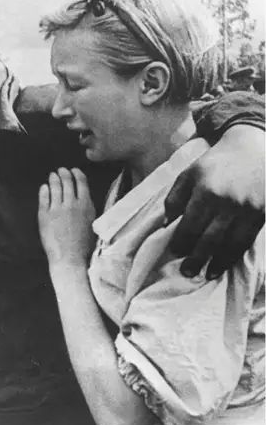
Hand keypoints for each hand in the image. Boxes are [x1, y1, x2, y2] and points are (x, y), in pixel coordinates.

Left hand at [38, 168, 95, 266]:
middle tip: (61, 170)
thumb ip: (88, 208)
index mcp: (86, 205)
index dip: (77, 174)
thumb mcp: (92, 223)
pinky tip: (44, 187)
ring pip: (55, 188)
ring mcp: (56, 209)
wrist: (69, 258)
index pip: (81, 183)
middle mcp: (71, 204)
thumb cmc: (83, 245)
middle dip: (63, 173)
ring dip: (54, 179)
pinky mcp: (44, 215)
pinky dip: (44, 190)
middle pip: (67, 182)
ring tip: (52, 175)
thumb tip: (83, 198)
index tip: (74, 170)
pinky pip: (43, 198)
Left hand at [165, 125, 264, 278]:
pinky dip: (234, 255)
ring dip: (217, 263)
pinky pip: (246, 241)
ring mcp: (247, 210)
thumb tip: (167, 224)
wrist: (255, 149)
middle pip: (209, 239)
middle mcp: (228, 203)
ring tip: (206, 274)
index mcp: (206, 192)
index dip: (181, 242)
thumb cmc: (215, 164)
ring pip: (230, 245)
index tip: (174, 252)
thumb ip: (174, 199)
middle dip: (196, 259)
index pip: (190, 225)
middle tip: (186, 272)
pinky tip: (225, 264)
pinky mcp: (261, 215)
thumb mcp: (188, 174)